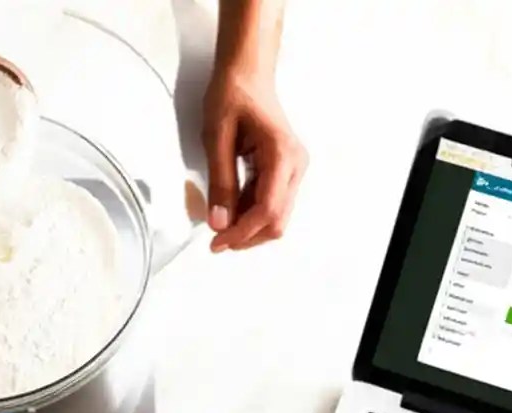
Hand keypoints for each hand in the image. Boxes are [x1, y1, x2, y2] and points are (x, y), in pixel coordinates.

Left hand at [202, 67, 306, 251]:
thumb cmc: (233, 94)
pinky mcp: (284, 171)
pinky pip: (271, 202)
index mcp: (282, 154)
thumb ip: (220, 181)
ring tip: (219, 224)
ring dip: (248, 227)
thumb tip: (219, 222)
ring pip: (276, 216)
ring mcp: (293, 169)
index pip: (269, 209)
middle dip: (247, 236)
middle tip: (216, 241)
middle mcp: (295, 165)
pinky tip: (229, 208)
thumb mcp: (217, 137)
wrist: (247, 73)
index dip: (243, 232)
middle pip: (278, 220)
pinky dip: (250, 212)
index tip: (218, 242)